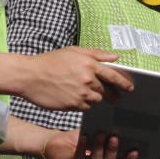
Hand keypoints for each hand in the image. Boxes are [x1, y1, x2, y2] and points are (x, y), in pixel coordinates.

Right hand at [17, 47, 133, 110]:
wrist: (29, 76)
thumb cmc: (51, 61)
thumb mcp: (74, 51)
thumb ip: (97, 54)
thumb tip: (116, 57)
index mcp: (90, 64)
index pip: (114, 75)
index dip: (124, 83)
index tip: (130, 88)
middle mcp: (87, 80)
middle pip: (107, 90)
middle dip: (112, 94)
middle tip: (116, 97)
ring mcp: (80, 93)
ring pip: (97, 99)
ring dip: (97, 98)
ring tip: (89, 95)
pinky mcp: (72, 105)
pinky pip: (86, 107)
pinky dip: (85, 104)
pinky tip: (78, 99)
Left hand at [44, 130, 137, 158]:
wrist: (54, 143)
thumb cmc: (78, 139)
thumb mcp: (95, 136)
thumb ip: (106, 135)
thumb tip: (119, 125)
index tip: (135, 151)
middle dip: (113, 150)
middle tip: (115, 137)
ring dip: (100, 147)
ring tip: (101, 134)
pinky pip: (81, 157)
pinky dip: (84, 146)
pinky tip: (85, 137)